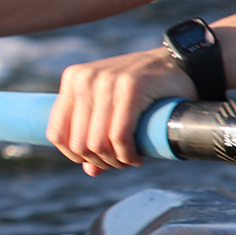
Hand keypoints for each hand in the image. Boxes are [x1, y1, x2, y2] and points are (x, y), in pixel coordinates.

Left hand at [48, 48, 194, 175]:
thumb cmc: (143, 87)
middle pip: (77, 142)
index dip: (73, 155)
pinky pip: (119, 136)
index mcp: (72, 80)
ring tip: (128, 160)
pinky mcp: (131, 88)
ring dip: (113, 161)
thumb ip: (95, 135)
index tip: (94, 160)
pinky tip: (136, 157)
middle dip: (98, 161)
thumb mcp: (111, 106)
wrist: (179, 63)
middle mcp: (84, 79)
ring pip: (96, 142)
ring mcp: (106, 81)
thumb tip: (89, 171)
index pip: (56, 132)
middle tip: (118, 163)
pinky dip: (126, 155)